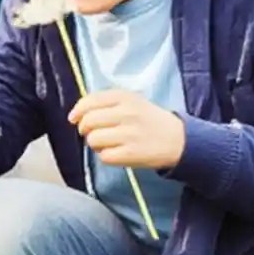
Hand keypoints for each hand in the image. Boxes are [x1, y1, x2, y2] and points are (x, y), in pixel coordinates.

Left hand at [68, 89, 185, 168]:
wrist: (179, 140)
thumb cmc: (148, 120)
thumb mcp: (131, 102)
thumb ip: (104, 103)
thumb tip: (75, 115)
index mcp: (125, 98)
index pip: (90, 101)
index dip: (78, 111)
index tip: (74, 118)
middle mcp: (127, 114)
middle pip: (88, 121)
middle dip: (85, 129)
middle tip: (92, 133)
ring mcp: (130, 134)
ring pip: (94, 140)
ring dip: (95, 144)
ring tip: (107, 143)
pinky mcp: (132, 154)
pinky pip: (104, 156)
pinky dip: (106, 156)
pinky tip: (116, 153)